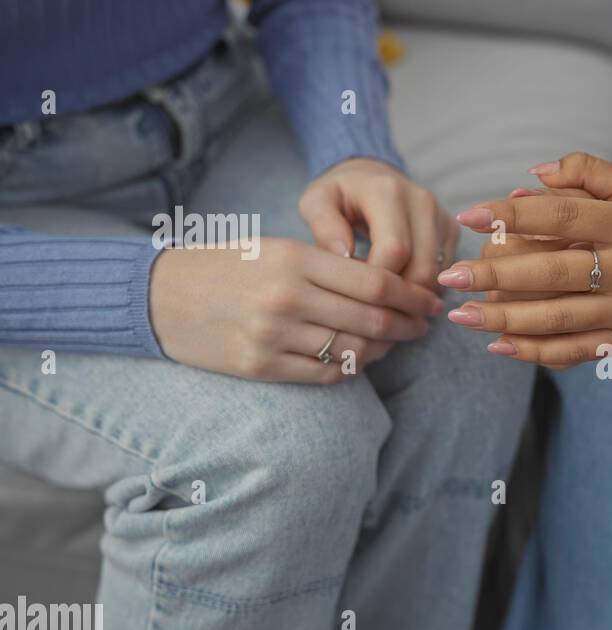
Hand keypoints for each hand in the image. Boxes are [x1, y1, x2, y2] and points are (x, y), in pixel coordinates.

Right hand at [149, 238, 441, 382]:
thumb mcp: (277, 249)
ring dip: (383, 348)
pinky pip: (326, 374)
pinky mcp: (260, 367)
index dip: (412, 295)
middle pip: (373, 319)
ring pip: (354, 350)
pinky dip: (351, 366)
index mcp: (294, 259)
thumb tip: (392, 286)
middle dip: (408, 324)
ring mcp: (272, 336)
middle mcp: (286, 298)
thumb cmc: (228, 267)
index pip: (376, 281)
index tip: (428, 299)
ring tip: (393, 340)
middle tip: (424, 324)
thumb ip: (330, 265)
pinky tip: (359, 356)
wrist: (159, 295)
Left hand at [297, 157, 457, 288]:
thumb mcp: (316, 202)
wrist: (369, 177)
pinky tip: (398, 288)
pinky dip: (423, 287)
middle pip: (422, 267)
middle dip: (397, 296)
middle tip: (371, 309)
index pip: (394, 250)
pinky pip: (443, 271)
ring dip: (411, 296)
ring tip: (383, 302)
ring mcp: (441, 215)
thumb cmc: (339, 195)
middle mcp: (422, 201)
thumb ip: (324, 226)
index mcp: (387, 191)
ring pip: (436, 274)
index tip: (355, 296)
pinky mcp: (450, 229)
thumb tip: (342, 257)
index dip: (377, 282)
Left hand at [438, 153, 611, 367]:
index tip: (469, 216)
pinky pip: (574, 351)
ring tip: (460, 315)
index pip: (564, 216)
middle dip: (495, 276)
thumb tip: (529, 179)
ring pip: (557, 319)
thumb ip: (588, 173)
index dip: (514, 215)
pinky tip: (499, 347)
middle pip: (552, 274)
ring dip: (503, 320)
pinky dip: (535, 352)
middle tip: (450, 276)